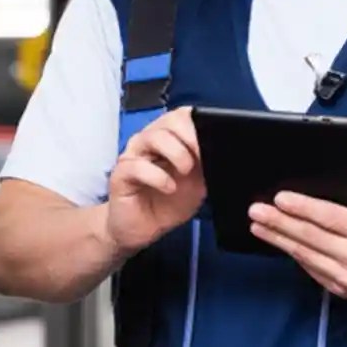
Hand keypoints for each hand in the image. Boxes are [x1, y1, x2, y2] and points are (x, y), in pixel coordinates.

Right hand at [105, 107, 205, 254]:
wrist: (141, 230)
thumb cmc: (167, 203)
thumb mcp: (197, 184)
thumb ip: (207, 165)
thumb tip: (225, 152)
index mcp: (169, 139)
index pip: (182, 116)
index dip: (199, 124)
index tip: (216, 141)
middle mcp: (149, 142)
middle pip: (169, 121)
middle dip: (190, 137)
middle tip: (201, 158)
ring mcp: (133, 156)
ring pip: (153, 137)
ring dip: (176, 153)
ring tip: (186, 171)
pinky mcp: (120, 174)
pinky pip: (137, 166)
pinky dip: (157, 176)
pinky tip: (168, 187)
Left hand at [248, 186, 346, 310]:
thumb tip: (338, 180)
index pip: (329, 217)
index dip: (302, 208)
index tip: (280, 198)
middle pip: (310, 237)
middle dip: (279, 222)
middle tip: (256, 211)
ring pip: (305, 255)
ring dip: (279, 239)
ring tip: (258, 226)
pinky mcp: (341, 290)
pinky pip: (311, 270)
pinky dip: (294, 255)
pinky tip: (281, 243)